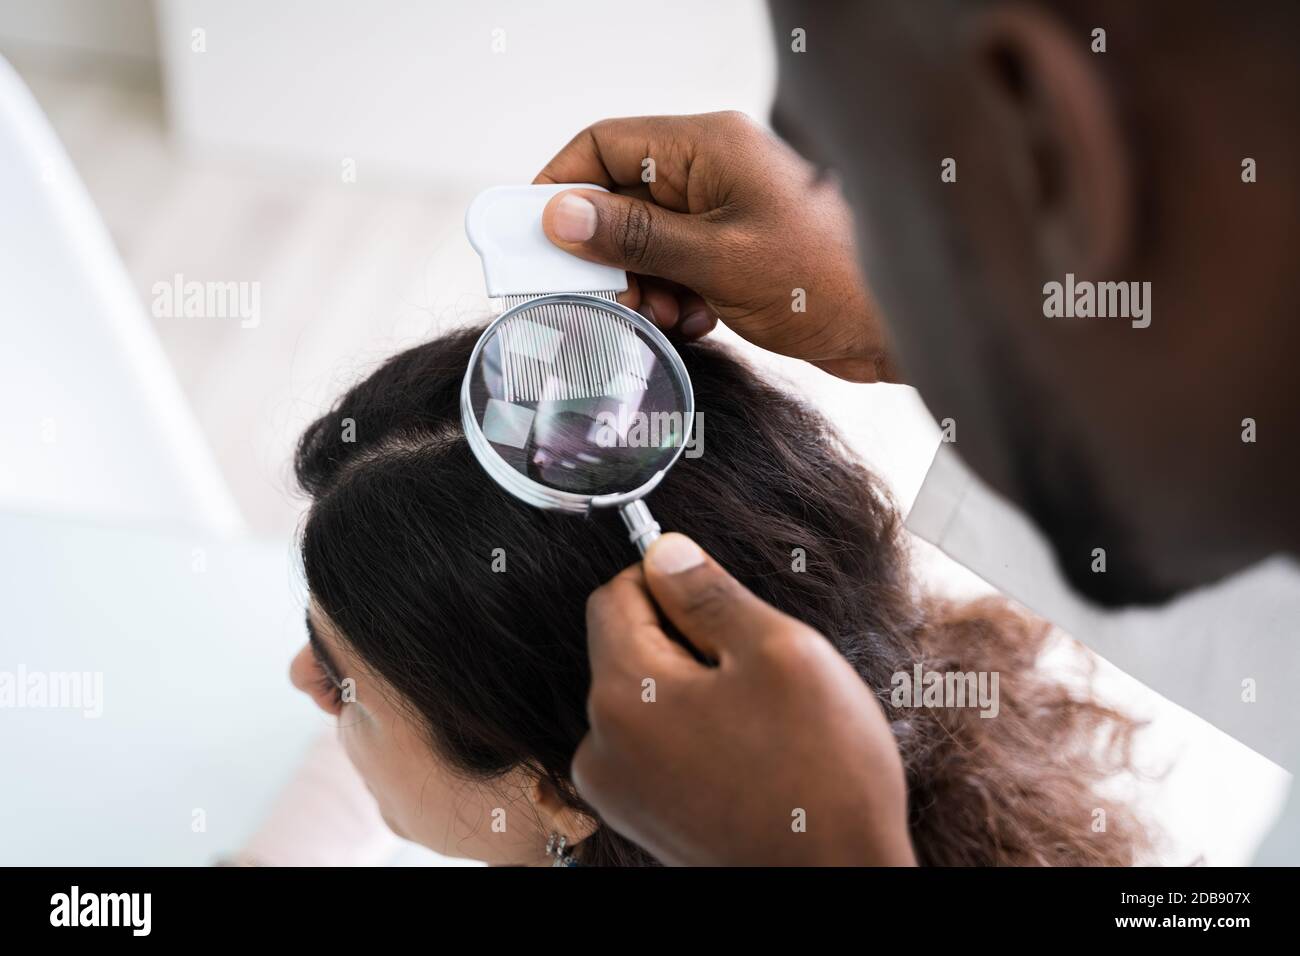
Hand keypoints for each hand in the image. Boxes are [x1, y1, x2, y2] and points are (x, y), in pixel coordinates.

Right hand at [535, 112, 899, 381]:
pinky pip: (677, 267)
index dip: (560, 188)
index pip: (605, 146)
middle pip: (620, 198)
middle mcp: (714, 170)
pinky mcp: (737, 251)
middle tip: (608, 299)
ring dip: (641, 284)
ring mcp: (726, 211)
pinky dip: (673, 297)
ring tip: (665, 316)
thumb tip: (561, 215)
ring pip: (645, 241)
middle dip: (606, 254)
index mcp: (708, 146)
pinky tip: (695, 322)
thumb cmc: (828, 280)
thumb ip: (635, 236)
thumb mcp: (718, 259)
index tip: (533, 239)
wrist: (896, 326)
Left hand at [574, 533, 915, 865]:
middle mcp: (601, 747)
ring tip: (760, 724)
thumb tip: (665, 551)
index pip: (614, 596)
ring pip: (647, 697)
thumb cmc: (821, 775)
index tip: (721, 603)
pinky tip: (748, 755)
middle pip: (628, 648)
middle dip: (690, 643)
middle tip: (758, 675)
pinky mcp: (643, 818)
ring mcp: (618, 791)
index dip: (669, 583)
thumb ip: (710, 593)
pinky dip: (695, 733)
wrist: (838, 882)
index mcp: (623, 696)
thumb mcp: (779, 651)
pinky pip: (656, 744)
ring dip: (696, 690)